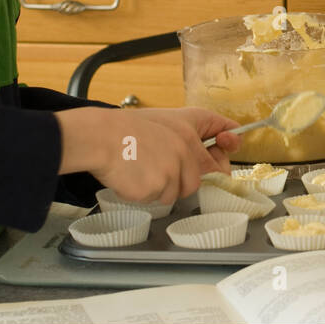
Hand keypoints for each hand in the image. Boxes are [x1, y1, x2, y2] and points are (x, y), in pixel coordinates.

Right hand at [79, 109, 236, 205]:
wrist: (101, 137)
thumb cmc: (128, 130)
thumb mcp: (166, 123)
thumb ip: (190, 142)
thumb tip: (214, 166)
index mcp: (190, 130)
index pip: (223, 148)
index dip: (223, 157)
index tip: (220, 162)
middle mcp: (186, 150)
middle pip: (196, 181)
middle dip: (180, 180)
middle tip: (158, 167)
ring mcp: (172, 170)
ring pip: (175, 193)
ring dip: (160, 187)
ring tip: (141, 168)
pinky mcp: (157, 187)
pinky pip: (155, 199)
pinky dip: (144, 193)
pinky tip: (132, 176)